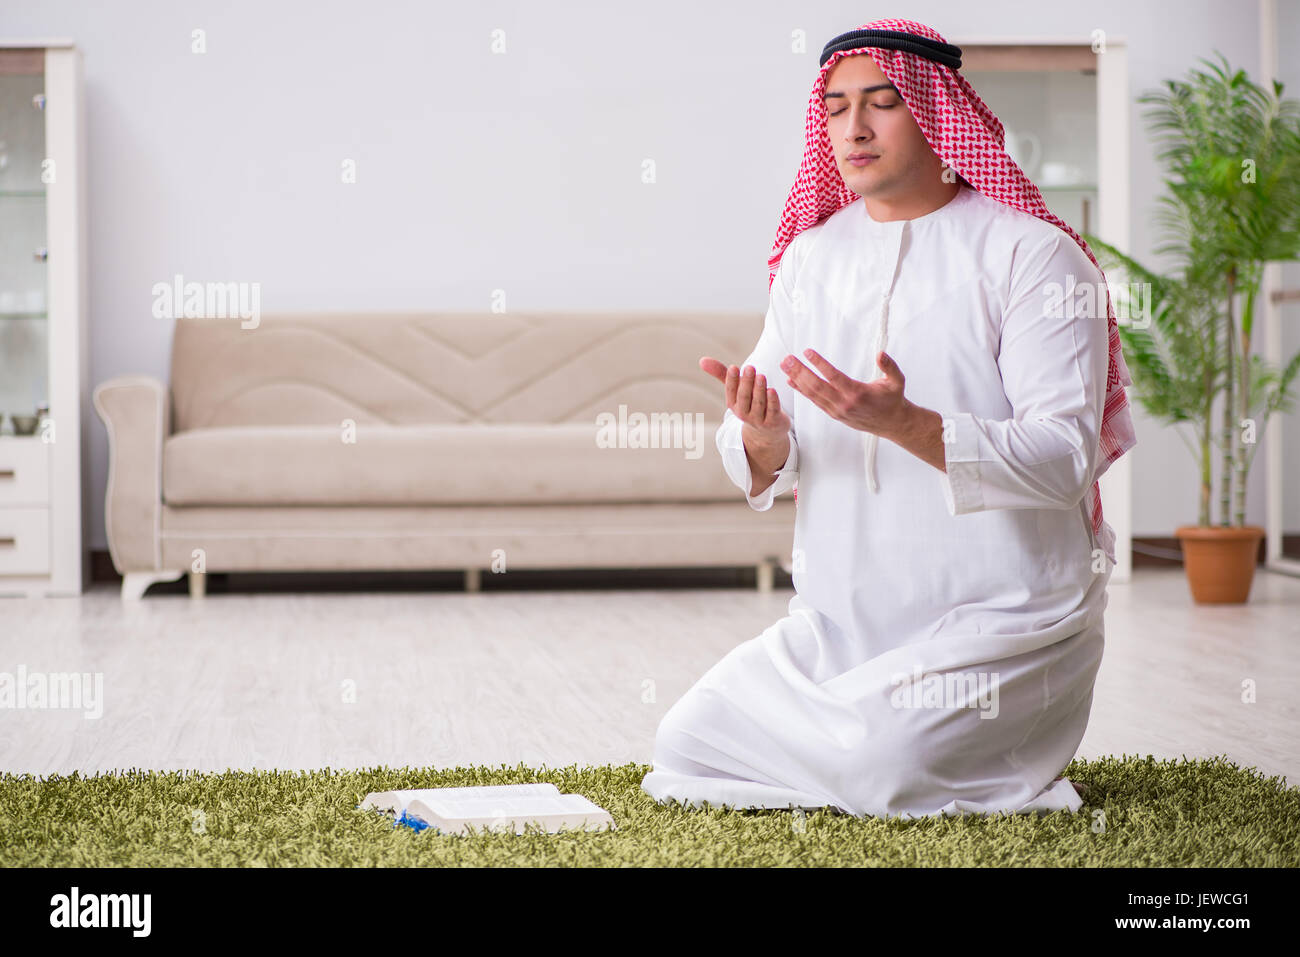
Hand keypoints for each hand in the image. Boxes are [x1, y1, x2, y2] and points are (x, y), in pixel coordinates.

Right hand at [699, 357, 790, 442]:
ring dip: (759, 390)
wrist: (767, 430)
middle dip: (746, 382)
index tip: (733, 367)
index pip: (731, 391)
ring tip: (761, 376)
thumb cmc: (750, 402)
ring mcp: (758, 419)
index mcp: (733, 404)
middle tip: (750, 367)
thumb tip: (702, 360)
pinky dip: (772, 401)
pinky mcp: (773, 422)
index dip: (732, 380)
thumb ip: (721, 374)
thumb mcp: (736, 389)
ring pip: (758, 403)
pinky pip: (772, 411)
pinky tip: (772, 390)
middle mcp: (743, 413)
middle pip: (744, 397)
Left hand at [780, 348, 909, 437]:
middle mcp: (845, 403)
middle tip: (787, 358)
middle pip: (817, 386)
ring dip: (797, 379)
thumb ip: (890, 366)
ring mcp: (837, 410)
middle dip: (800, 371)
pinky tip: (791, 381)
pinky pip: (815, 401)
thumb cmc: (893, 399)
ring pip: (813, 394)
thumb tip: (881, 354)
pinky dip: (802, 391)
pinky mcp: (834, 414)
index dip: (820, 364)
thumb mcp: (897, 381)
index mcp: (858, 393)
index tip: (807, 352)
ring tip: (785, 366)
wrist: (891, 423)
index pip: (834, 377)